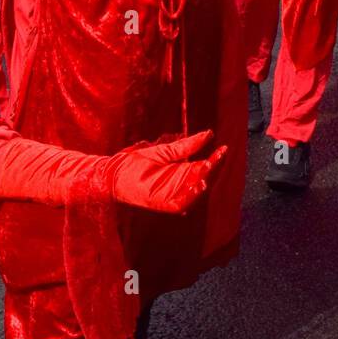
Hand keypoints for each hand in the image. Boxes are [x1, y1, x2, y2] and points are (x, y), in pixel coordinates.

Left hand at [109, 131, 225, 214]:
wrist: (113, 171)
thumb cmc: (136, 162)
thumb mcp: (165, 150)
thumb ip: (186, 145)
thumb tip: (209, 133)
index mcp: (182, 171)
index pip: (204, 166)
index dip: (215, 159)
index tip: (224, 148)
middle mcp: (180, 185)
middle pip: (202, 180)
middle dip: (212, 171)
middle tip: (216, 158)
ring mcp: (172, 195)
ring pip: (194, 194)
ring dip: (203, 185)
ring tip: (208, 172)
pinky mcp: (161, 204)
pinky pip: (180, 205)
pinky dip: (189, 197)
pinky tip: (196, 185)